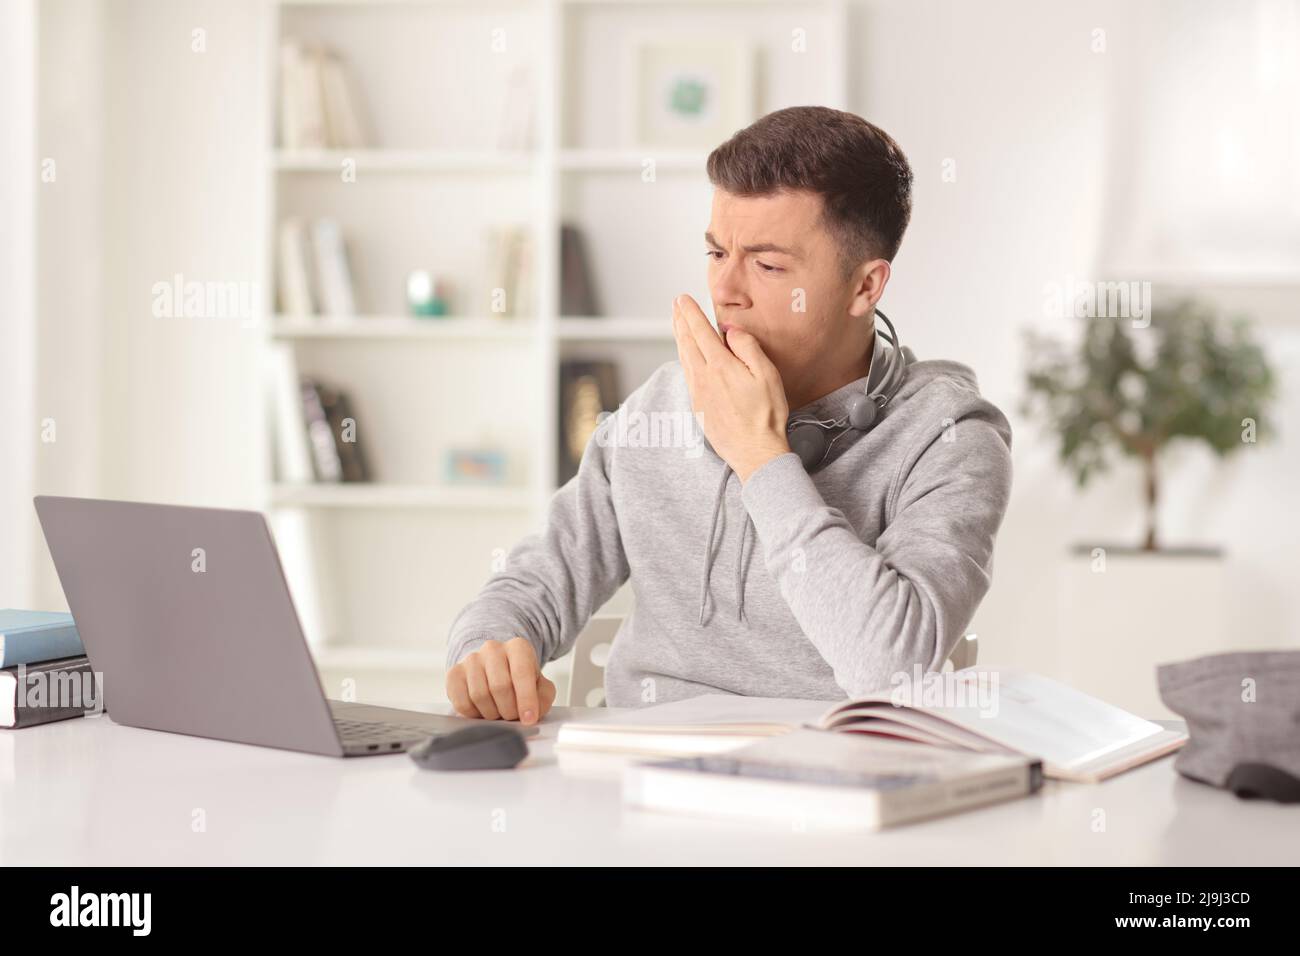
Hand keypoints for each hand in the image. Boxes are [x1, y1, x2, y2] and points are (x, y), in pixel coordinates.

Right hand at [446, 637, 556, 724]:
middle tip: (513, 716)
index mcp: (518, 647)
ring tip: (498, 712)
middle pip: (500, 687)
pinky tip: (482, 710)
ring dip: (492, 713)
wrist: (493, 668)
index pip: (521, 673)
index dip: (526, 699)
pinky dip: (474, 714)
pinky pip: (462, 702)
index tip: (529, 718)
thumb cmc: (518, 679)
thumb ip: (543, 697)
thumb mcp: (539, 684)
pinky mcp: (454, 673)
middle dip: (509, 710)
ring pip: (479, 695)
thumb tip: (532, 713)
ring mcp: (471, 659)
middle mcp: (493, 648)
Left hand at [672, 294, 790, 481]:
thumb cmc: (766, 415)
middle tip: (676, 306)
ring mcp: (698, 393)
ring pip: (684, 358)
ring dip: (679, 337)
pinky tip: (685, 356)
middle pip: (686, 342)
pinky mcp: (698, 406)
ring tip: (677, 324)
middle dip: (680, 321)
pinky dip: (683, 358)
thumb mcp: (766, 374)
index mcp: (720, 365)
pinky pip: (687, 374)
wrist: (754, 452)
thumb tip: (730, 330)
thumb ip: (747, 347)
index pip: (700, 331)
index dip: (690, 312)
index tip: (683, 299)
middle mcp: (703, 377)